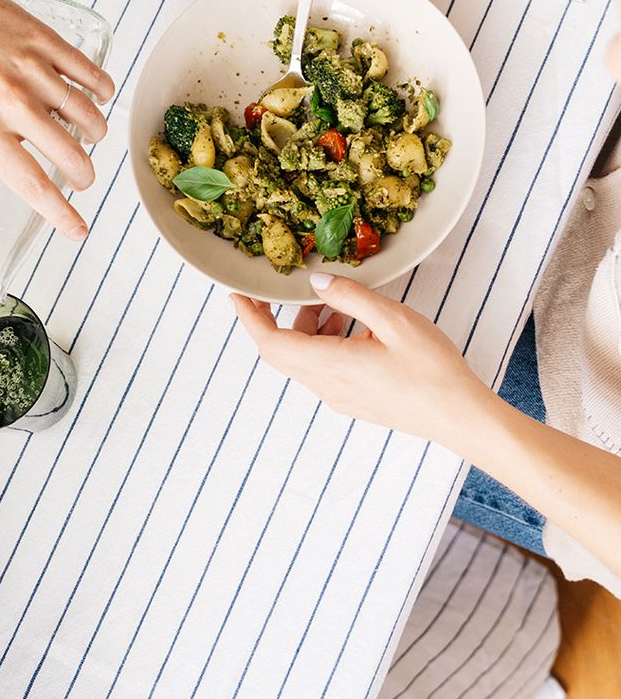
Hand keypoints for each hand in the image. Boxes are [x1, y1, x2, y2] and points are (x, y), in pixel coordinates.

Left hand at [0, 0, 114, 239]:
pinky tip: (100, 96)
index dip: (58, 212)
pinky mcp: (45, 42)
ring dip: (95, 133)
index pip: (29, 183)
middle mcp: (11, 104)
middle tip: (82, 177)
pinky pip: (87, 73)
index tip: (77, 229)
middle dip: (83, 175)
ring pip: (86, 113)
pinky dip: (101, 89)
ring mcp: (32, 71)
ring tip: (91, 137)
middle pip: (69, 153)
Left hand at [232, 273, 490, 446]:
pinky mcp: (355, 401)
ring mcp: (340, 398)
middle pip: (281, 352)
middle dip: (272, 320)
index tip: (237, 294)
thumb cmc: (433, 370)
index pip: (271, 343)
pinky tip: (351, 325)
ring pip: (304, 360)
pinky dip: (324, 343)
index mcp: (330, 365)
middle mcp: (328, 386)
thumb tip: (315, 280)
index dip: (249, 318)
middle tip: (274, 291)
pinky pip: (323, 370)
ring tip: (332, 303)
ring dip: (306, 329)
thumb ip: (349, 296)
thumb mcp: (393, 319)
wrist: (461, 418)